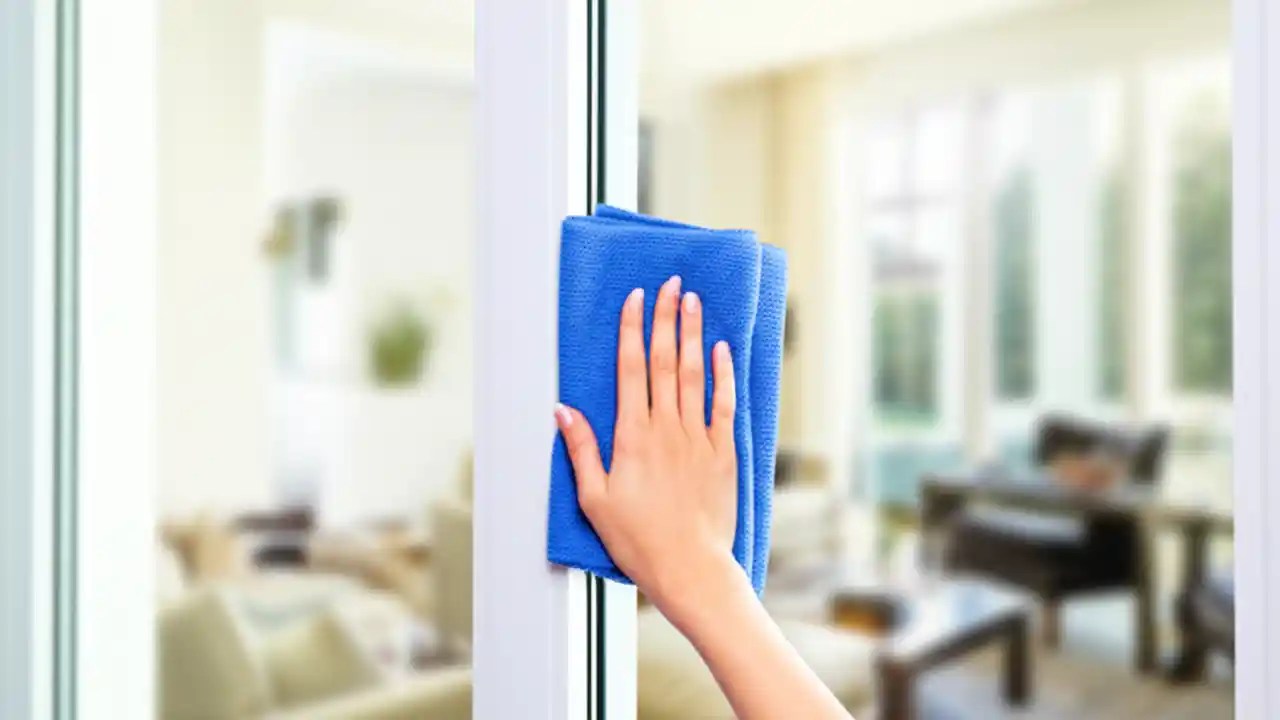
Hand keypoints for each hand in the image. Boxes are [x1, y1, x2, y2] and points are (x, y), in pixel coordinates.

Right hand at [555, 274, 739, 615]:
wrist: (690, 568)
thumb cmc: (638, 540)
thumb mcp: (594, 498)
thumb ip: (580, 449)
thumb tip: (563, 410)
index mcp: (633, 436)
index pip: (631, 369)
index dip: (633, 329)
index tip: (636, 298)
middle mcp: (668, 429)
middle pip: (665, 361)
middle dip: (666, 318)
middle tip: (670, 283)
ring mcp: (699, 438)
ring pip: (695, 374)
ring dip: (693, 334)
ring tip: (694, 301)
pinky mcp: (723, 453)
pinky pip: (724, 404)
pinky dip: (723, 374)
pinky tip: (721, 349)